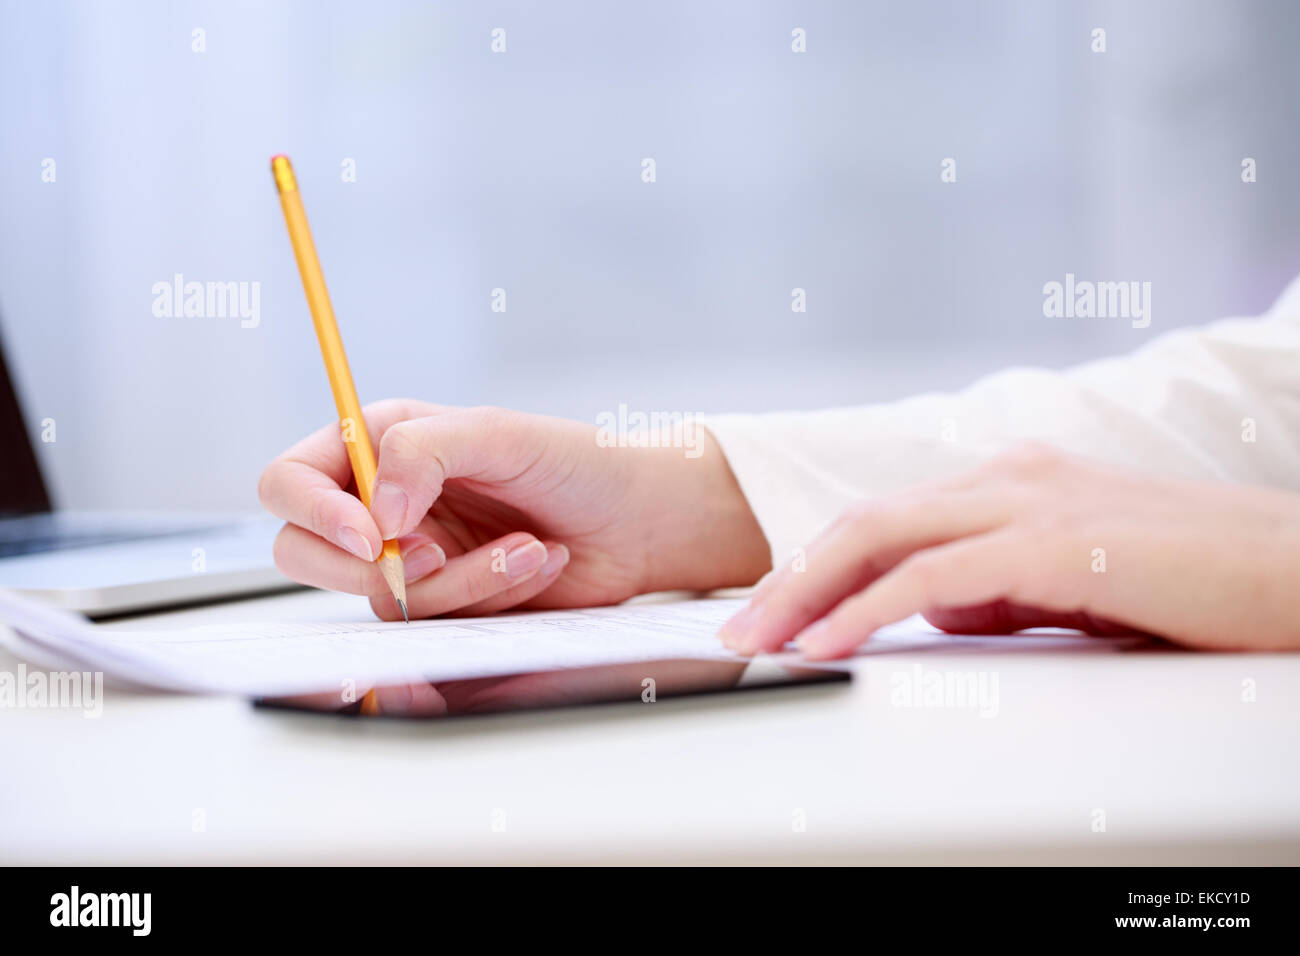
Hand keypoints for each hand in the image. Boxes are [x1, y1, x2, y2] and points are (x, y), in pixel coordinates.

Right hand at [258, 400, 769, 619]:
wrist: (635, 521)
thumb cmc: (573, 462)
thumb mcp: (500, 434)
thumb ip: (426, 452)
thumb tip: (375, 515)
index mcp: (379, 444)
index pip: (291, 480)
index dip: (313, 512)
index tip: (371, 537)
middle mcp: (382, 502)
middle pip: (305, 552)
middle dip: (371, 568)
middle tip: (433, 558)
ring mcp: (408, 557)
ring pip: (381, 598)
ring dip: (461, 582)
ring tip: (528, 548)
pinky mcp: (443, 602)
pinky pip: (435, 622)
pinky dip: (489, 598)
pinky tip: (537, 564)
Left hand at [720, 443, 1299, 654]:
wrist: (1294, 568)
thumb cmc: (1191, 578)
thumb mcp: (1070, 583)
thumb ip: (999, 589)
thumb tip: (933, 613)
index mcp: (1006, 482)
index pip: (886, 521)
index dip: (819, 566)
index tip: (773, 610)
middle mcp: (1004, 477)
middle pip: (865, 521)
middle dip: (790, 577)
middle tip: (738, 627)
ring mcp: (1026, 500)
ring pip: (882, 538)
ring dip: (808, 593)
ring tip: (759, 639)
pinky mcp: (1052, 541)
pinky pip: (933, 579)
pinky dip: (868, 611)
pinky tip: (828, 644)